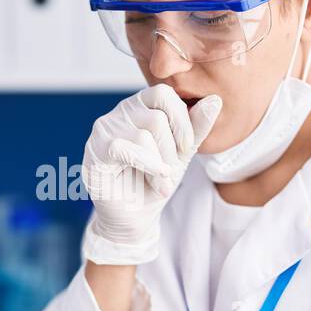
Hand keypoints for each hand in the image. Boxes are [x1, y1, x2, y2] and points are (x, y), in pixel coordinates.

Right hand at [81, 84, 222, 264]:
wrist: (135, 217)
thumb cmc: (154, 182)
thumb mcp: (182, 154)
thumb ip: (196, 128)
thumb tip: (215, 100)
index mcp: (140, 107)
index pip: (162, 93)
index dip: (181, 119)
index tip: (188, 145)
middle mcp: (119, 113)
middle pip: (156, 118)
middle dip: (171, 150)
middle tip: (171, 173)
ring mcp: (104, 130)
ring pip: (144, 134)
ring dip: (160, 165)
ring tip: (160, 182)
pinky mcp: (96, 151)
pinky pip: (124, 148)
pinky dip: (147, 165)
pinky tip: (156, 180)